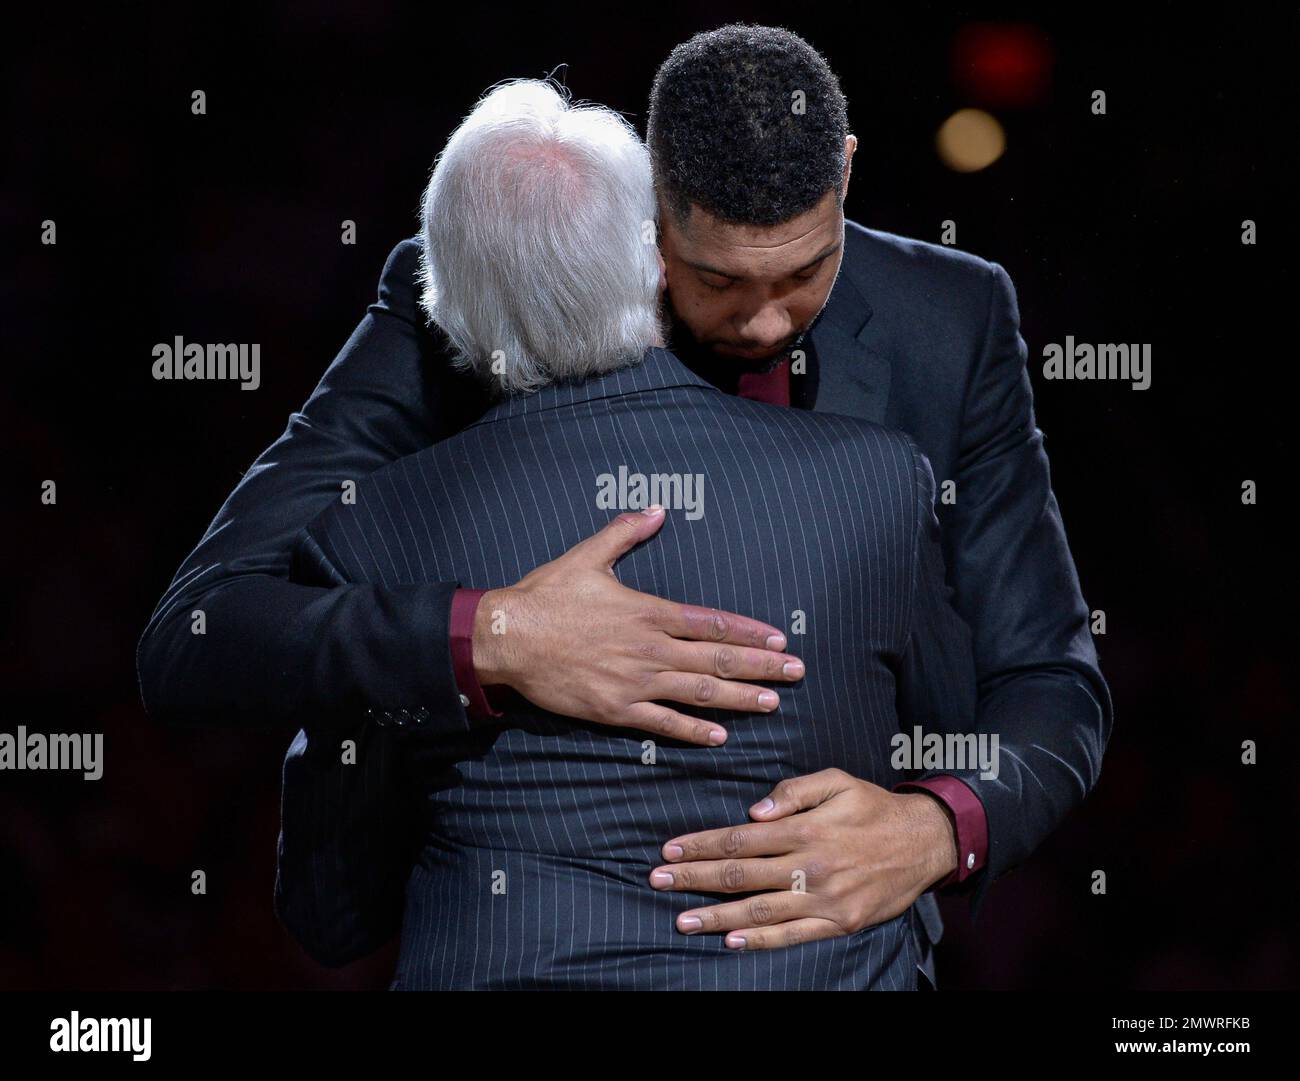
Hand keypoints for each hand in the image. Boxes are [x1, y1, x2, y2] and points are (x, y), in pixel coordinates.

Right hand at [470, 505, 803, 746]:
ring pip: (699, 693)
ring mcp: (635, 682)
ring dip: (740, 699)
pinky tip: (720, 736)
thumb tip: (656, 509)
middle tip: (797, 673)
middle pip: (717, 660)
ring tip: (773, 704)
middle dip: (762, 667)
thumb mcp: (587, 556)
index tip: (781, 639)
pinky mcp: (615, 709)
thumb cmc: (546, 596)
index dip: (750, 632)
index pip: (712, 624)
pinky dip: (694, 730)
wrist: (507, 638)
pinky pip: (663, 723)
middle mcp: (650, 648)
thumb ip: (625, 533)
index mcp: (648, 611)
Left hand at [649, 769, 958, 947]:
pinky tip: (731, 942)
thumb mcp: (836, 781)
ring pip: (759, 910)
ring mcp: (823, 898)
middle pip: (739, 876)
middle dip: (694, 878)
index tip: (669, 848)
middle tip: (658, 881)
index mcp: (804, 829)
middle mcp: (809, 866)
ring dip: (716, 916)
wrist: (925, 842)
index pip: (739, 839)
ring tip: (682, 919)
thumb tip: (754, 809)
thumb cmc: (873, 806)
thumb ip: (793, 790)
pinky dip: (760, 941)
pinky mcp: (839, 922)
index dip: (701, 845)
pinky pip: (793, 936)